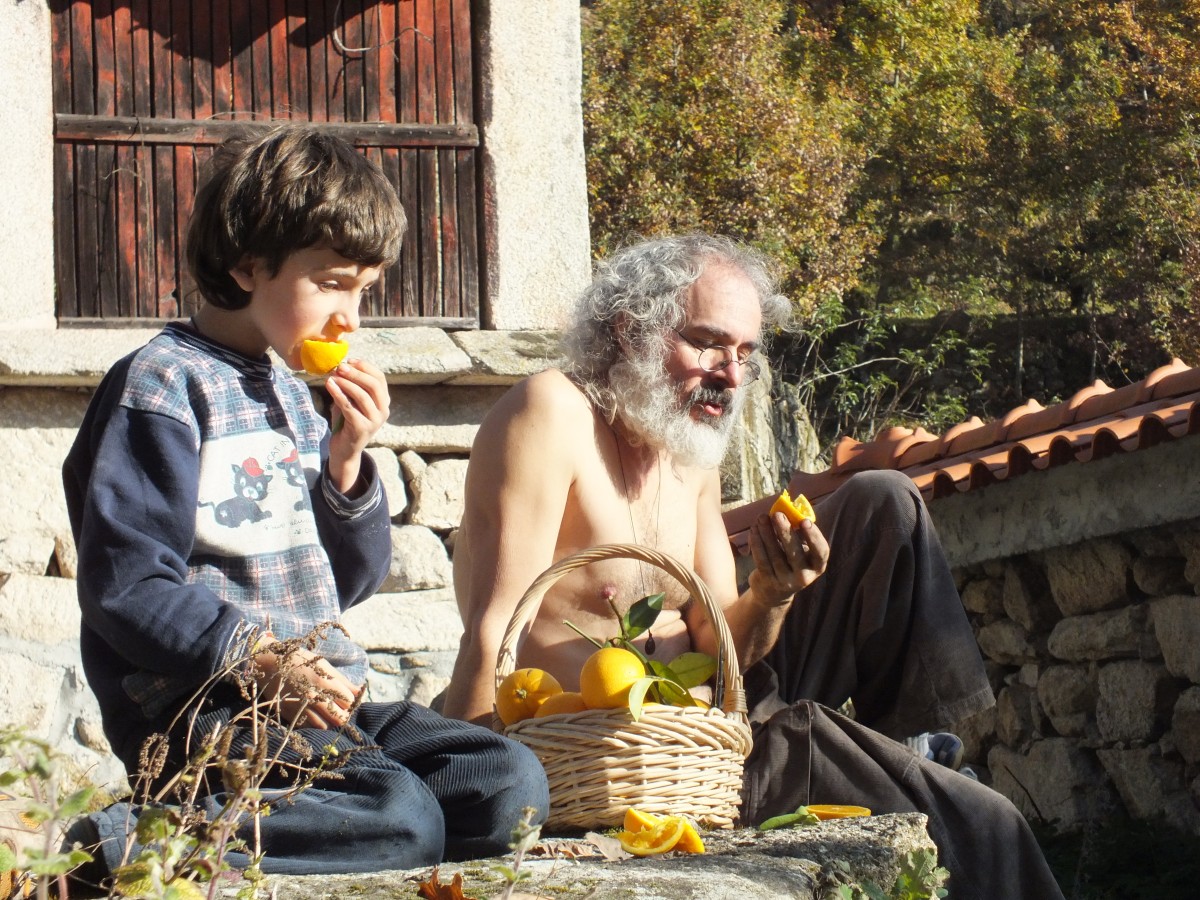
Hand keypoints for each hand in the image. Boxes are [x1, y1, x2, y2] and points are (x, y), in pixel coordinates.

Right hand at [252, 643, 361, 728]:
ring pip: (325, 726)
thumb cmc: (299, 661)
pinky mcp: (290, 715)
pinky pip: (308, 727)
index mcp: (325, 684)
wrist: (268, 663)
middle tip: (339, 709)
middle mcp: (314, 698)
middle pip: (340, 719)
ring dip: (329, 721)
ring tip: (325, 712)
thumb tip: (359, 690)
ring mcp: (301, 709)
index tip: (346, 700)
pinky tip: (312, 714)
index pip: (349, 703)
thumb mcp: (323, 665)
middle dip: (343, 715)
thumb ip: (342, 680)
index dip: (350, 703)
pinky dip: (314, 724)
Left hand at [325, 358, 389, 492]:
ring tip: (332, 376)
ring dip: (346, 383)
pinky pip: (350, 407)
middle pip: (374, 385)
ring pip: (362, 396)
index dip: (365, 367)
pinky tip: (329, 386)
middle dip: (356, 373)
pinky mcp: (363, 428)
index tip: (350, 360)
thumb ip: (351, 387)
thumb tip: (341, 367)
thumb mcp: (351, 401)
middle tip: (340, 367)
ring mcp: (375, 421)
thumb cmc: (347, 422)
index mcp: (383, 402)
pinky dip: (339, 395)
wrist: (344, 450)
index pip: (380, 378)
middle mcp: (383, 411)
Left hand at [747, 510, 829, 606]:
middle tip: (777, 514)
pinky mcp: (768, 582)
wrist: (774, 592)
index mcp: (817, 565)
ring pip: (775, 554)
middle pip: (795, 553)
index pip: (820, 552)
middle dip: (785, 531)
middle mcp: (804, 576)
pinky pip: (761, 560)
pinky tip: (754, 530)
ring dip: (767, 533)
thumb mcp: (800, 551)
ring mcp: (786, 581)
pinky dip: (756, 543)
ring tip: (762, 518)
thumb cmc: (790, 562)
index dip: (814, 537)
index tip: (804, 521)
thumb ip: (797, 534)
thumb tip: (787, 510)